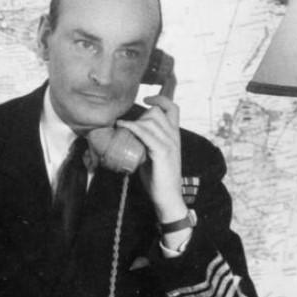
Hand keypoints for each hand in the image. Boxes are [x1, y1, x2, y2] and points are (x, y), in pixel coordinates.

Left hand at [116, 92, 188, 223]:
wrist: (168, 197)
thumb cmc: (158, 178)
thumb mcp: (153, 155)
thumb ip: (146, 143)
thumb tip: (127, 135)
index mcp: (174, 136)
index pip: (173, 108)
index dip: (160, 99)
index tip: (147, 99)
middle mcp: (174, 137)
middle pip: (157, 112)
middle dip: (140, 115)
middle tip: (130, 127)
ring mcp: (169, 144)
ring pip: (151, 120)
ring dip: (134, 122)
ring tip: (122, 127)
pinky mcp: (162, 152)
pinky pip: (146, 133)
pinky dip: (132, 127)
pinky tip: (123, 126)